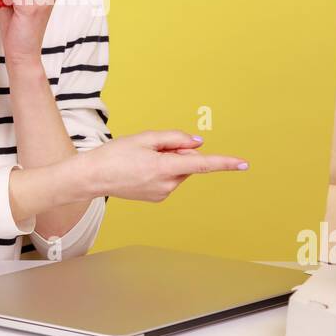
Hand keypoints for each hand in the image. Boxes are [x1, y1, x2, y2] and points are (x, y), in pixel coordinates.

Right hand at [79, 131, 248, 202]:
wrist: (93, 177)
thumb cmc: (115, 155)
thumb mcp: (145, 138)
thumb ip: (175, 139)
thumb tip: (197, 144)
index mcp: (164, 168)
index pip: (202, 165)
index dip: (224, 163)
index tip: (243, 163)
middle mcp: (166, 185)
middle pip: (187, 163)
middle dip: (177, 152)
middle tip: (151, 148)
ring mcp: (162, 194)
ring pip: (178, 171)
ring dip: (168, 162)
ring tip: (141, 160)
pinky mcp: (157, 197)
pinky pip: (169, 179)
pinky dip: (161, 171)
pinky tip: (140, 169)